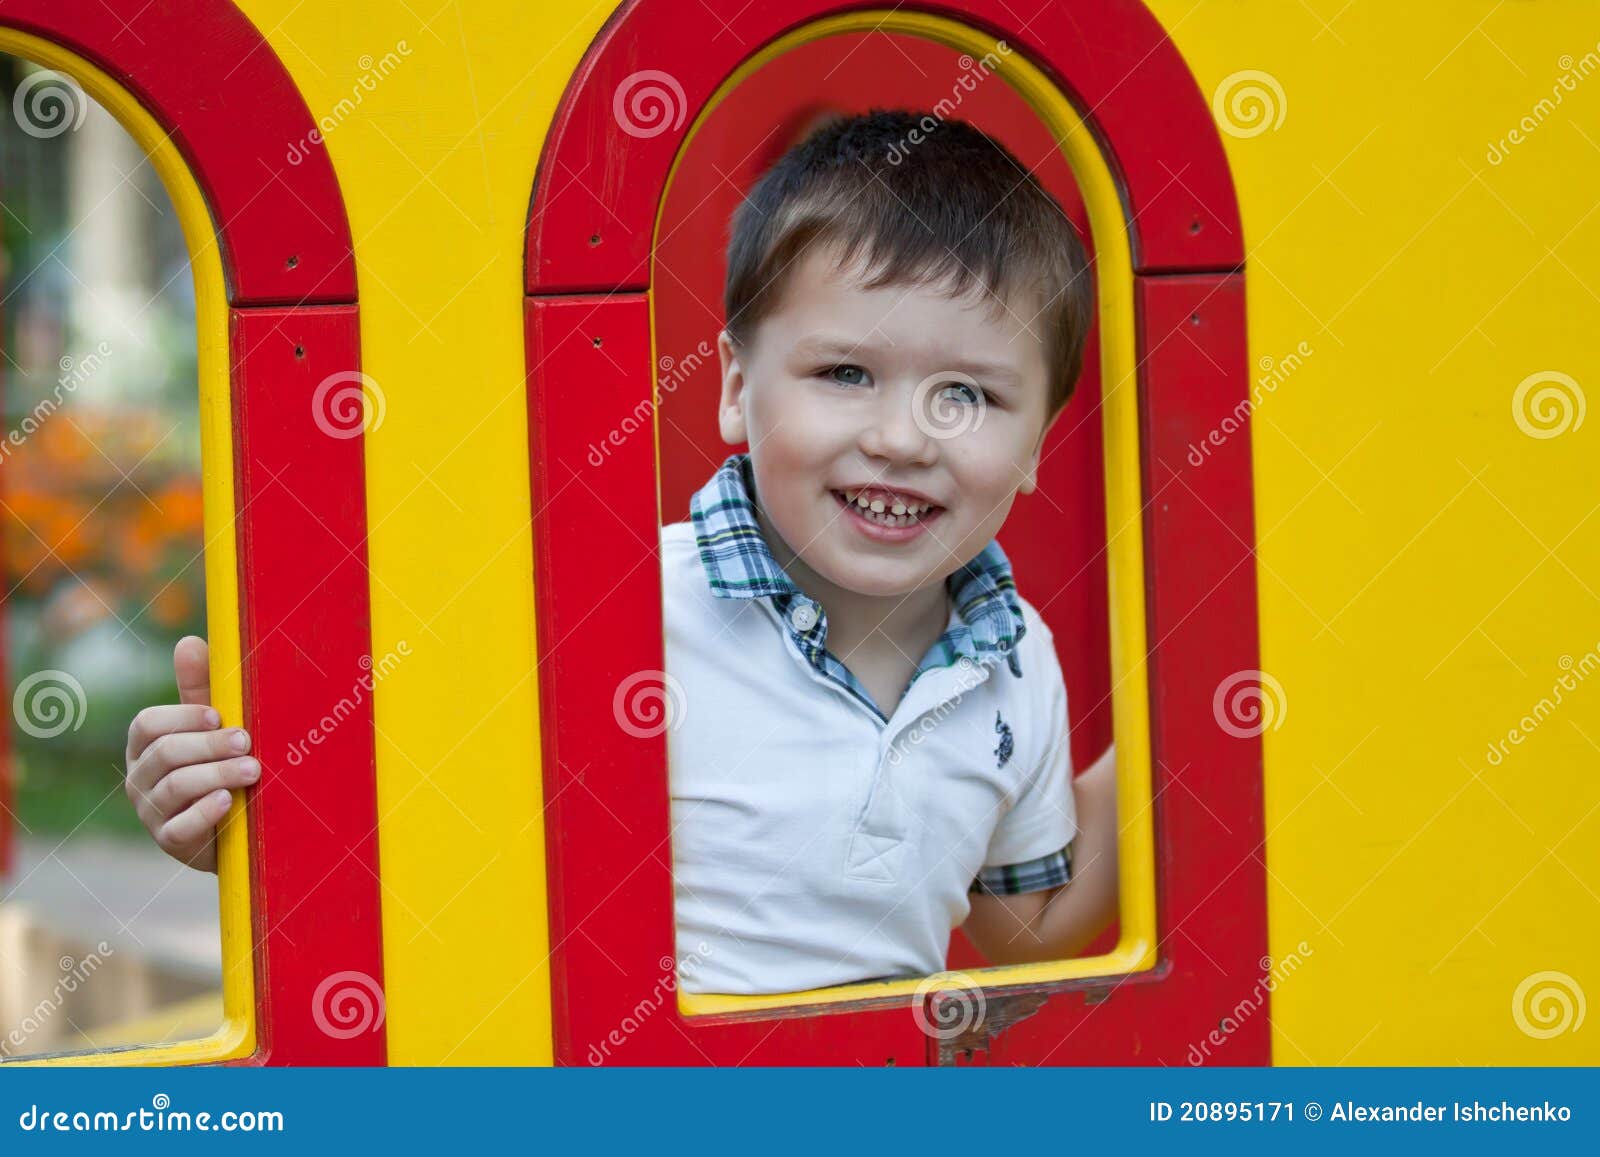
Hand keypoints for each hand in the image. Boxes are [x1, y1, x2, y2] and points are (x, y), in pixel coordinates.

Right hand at [123, 636, 256, 872]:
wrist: (234, 827)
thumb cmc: (219, 764)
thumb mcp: (211, 728)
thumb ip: (200, 690)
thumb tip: (189, 641)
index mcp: (146, 745)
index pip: (147, 724)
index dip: (182, 717)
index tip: (219, 716)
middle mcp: (140, 777)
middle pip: (165, 754)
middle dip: (208, 745)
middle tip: (246, 741)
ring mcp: (151, 811)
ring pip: (174, 787)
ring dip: (216, 774)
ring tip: (252, 769)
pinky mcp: (169, 841)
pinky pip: (179, 828)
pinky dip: (204, 813)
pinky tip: (227, 801)